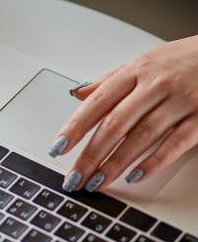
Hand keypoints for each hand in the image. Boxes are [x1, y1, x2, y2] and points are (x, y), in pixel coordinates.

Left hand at [50, 35, 197, 191]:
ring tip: (97, 182)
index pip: (97, 102)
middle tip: (74, 176)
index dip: (75, 127)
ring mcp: (180, 101)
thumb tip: (79, 94)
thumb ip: (111, 81)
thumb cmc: (184, 59)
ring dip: (116, 163)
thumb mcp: (144, 63)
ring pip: (141, 137)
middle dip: (91, 154)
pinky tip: (135, 176)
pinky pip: (175, 144)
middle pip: (115, 124)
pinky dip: (154, 161)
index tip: (58, 147)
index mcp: (135, 71)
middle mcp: (155, 85)